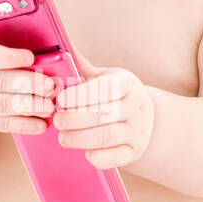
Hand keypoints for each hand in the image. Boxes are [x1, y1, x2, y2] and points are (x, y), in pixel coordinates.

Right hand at [0, 30, 56, 133]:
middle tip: (50, 85)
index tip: (31, 57)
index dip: (8, 57)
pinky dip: (23, 125)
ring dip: (29, 106)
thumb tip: (40, 39)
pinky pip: (1, 124)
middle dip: (27, 84)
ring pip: (1, 105)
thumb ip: (2, 38)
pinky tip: (40, 124)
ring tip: (50, 106)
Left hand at [51, 45, 154, 168]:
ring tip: (62, 137)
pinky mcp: (133, 152)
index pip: (105, 88)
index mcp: (126, 85)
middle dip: (74, 118)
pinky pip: (116, 158)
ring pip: (106, 137)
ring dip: (80, 138)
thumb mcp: (106, 77)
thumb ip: (82, 66)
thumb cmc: (117, 95)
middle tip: (56, 120)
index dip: (81, 95)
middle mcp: (135, 107)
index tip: (60, 99)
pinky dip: (99, 157)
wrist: (147, 119)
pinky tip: (85, 153)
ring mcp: (136, 131)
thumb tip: (59, 43)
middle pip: (102, 114)